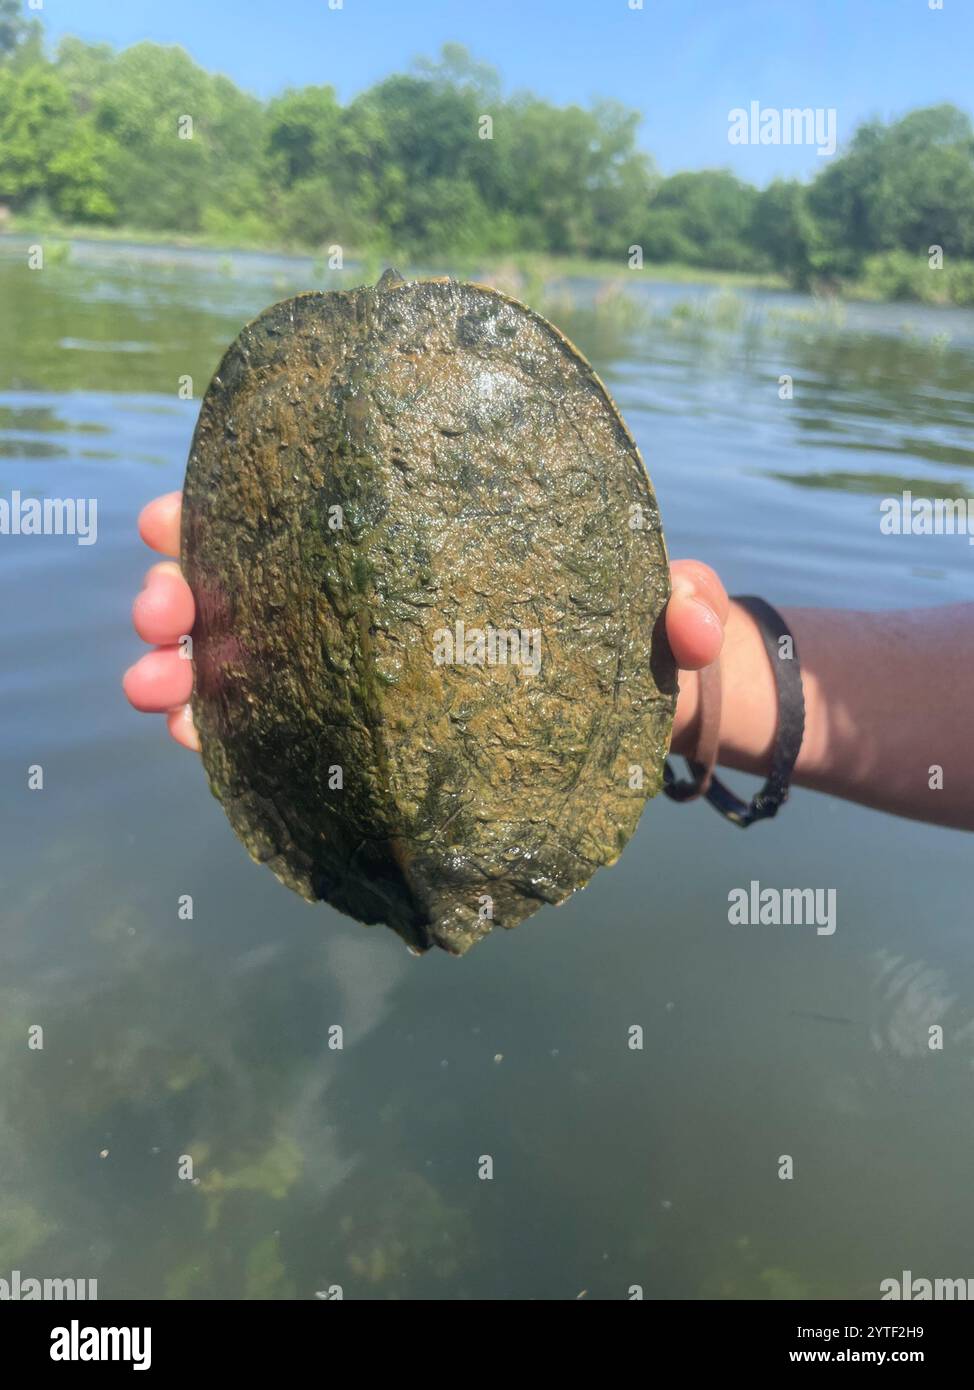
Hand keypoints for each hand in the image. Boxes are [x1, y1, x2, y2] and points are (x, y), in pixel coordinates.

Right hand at [123, 492, 727, 755]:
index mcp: (422, 539)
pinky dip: (226, 734)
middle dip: (186, 589)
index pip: (312, 509)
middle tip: (157, 610)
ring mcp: (365, 667)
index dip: (229, 505)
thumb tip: (690, 619)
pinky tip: (189, 741)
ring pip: (251, 656)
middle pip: (257, 580)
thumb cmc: (641, 634)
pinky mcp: (367, 738)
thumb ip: (682, 604)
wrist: (649, 709)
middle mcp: (377, 597)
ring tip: (149, 690)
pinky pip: (280, 729)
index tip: (170, 515)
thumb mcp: (663, 608)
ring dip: (185, 668)